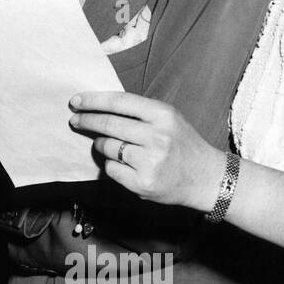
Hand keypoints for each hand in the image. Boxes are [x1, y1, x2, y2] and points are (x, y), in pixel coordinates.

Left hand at [68, 91, 224, 211]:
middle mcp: (157, 137)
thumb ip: (139, 112)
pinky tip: (122, 164)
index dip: (93, 101)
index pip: (120, 102)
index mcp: (163, 115)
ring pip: (107, 147)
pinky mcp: (143, 183)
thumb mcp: (168, 119)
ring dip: (100, 144)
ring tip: (107, 144)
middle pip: (108, 124)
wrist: (207, 179)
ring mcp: (150, 161)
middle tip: (75, 120)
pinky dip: (111, 165)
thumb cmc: (183, 145)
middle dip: (86, 121)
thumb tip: (98, 106)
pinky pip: (111, 169)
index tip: (76, 102)